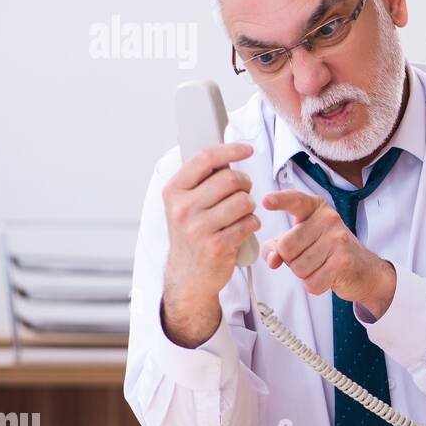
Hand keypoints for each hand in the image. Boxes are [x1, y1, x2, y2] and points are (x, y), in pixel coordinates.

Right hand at [161, 143, 258, 346]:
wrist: (188, 275)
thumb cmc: (192, 234)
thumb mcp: (184, 205)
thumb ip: (200, 181)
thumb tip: (226, 154)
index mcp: (173, 191)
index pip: (204, 159)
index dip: (230, 150)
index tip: (247, 149)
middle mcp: (183, 208)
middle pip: (231, 179)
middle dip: (245, 184)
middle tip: (243, 193)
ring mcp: (199, 228)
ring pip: (244, 201)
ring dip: (250, 206)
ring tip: (240, 214)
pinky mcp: (217, 245)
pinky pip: (250, 222)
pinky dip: (252, 223)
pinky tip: (242, 229)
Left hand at [262, 190, 396, 316]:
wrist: (365, 270)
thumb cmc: (329, 252)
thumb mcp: (302, 240)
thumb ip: (278, 246)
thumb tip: (272, 260)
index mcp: (316, 209)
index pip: (296, 200)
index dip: (280, 201)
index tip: (266, 201)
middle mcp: (328, 219)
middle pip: (286, 247)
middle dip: (291, 260)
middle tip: (310, 257)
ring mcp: (338, 240)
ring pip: (298, 268)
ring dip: (305, 274)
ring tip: (321, 266)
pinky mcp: (343, 262)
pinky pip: (311, 282)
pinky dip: (315, 285)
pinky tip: (327, 276)